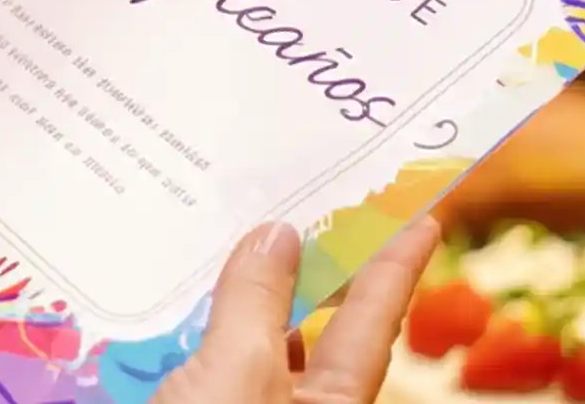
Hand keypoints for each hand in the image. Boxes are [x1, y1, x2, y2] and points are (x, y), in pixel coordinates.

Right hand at [155, 217, 439, 402]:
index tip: (425, 213)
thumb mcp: (236, 375)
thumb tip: (280, 237)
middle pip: (308, 322)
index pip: (372, 314)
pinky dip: (182, 329)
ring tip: (223, 237)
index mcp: (331, 402)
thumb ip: (255, 304)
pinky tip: (159, 305)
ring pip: (244, 339)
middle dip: (307, 264)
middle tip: (306, 201)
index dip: (396, 260)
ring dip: (232, 293)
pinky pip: (196, 361)